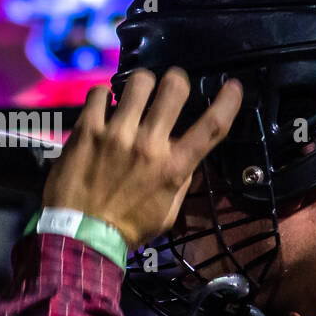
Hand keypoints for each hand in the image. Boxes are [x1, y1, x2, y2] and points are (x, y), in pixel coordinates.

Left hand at [41, 68, 244, 247]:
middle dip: (177, 80)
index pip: (212, 127)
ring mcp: (116, 134)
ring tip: (136, 94)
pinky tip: (105, 106)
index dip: (228, 102)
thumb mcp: (167, 212)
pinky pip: (100, 93)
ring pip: (138, 82)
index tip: (234, 86)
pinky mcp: (87, 130)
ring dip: (142, 84)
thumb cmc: (128, 228)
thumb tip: (187, 156)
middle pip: (174, 89)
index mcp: (174, 168)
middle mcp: (149, 144)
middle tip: (171, 85)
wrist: (81, 236)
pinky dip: (105, 96)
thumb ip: (180, 181)